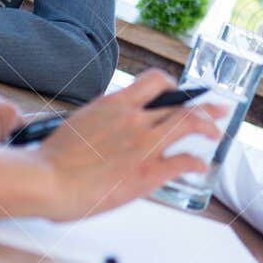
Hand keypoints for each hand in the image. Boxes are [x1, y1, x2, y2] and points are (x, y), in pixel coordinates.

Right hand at [37, 69, 226, 220]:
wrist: (44, 180)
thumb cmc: (50, 160)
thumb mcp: (78, 124)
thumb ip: (101, 119)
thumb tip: (109, 120)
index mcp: (114, 105)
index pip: (153, 82)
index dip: (171, 88)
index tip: (178, 94)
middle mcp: (133, 119)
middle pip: (179, 102)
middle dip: (204, 104)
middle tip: (218, 107)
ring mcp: (143, 145)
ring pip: (189, 123)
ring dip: (208, 126)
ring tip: (216, 132)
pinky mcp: (147, 173)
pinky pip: (182, 162)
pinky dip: (196, 163)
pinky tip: (200, 167)